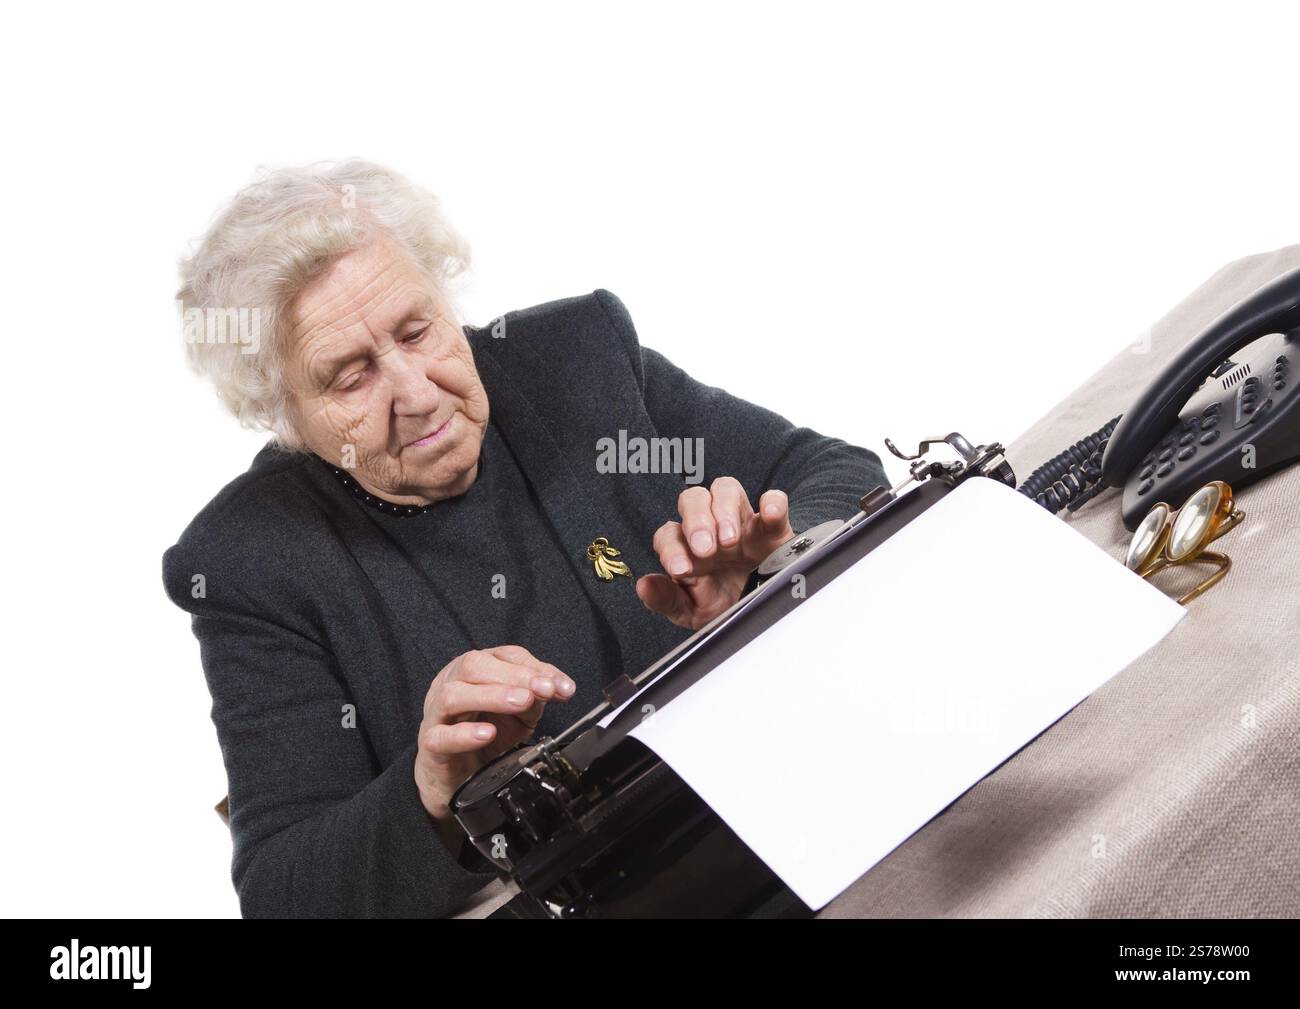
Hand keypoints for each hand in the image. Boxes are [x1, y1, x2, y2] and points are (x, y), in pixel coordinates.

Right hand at [414, 645, 575, 846]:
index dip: (535, 668)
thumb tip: (560, 687)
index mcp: (477, 669)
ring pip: (454, 694)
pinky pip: (441, 735)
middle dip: (514, 676)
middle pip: (474, 665)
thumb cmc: (486, 732)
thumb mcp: (520, 712)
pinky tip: (487, 733)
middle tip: (543, 690)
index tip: (560, 685)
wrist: (459, 774)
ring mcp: (438, 712)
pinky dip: (465, 734)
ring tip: (521, 702)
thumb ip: (537, 696)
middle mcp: (453, 683)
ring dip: (491, 696)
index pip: (505, 657)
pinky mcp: (431, 743)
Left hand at [636, 478, 795, 629]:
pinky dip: (772, 502)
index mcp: (685, 548)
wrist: (761, 614)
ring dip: (725, 510)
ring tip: (730, 540)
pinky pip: (773, 501)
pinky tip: (769, 514)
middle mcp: (710, 527)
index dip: (671, 548)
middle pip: (692, 499)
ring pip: (725, 489)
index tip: (681, 569)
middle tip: (705, 549)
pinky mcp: (773, 528)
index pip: (668, 534)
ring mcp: (741, 523)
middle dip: (696, 520)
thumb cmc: (722, 605)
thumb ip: (667, 600)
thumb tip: (644, 586)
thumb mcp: (691, 611)